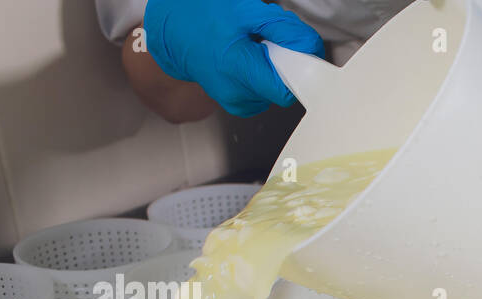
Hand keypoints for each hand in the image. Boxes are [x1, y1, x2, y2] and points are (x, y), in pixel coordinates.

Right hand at [144, 0, 324, 116]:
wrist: (171, 30)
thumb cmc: (202, 14)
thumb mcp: (247, 10)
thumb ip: (284, 30)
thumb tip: (310, 48)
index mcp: (238, 70)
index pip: (287, 89)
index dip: (298, 70)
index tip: (295, 53)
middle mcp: (237, 94)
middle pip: (282, 88)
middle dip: (282, 64)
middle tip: (264, 42)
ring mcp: (236, 102)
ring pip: (273, 91)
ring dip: (270, 69)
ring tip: (249, 49)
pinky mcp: (236, 104)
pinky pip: (263, 93)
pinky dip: (260, 77)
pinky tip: (244, 60)